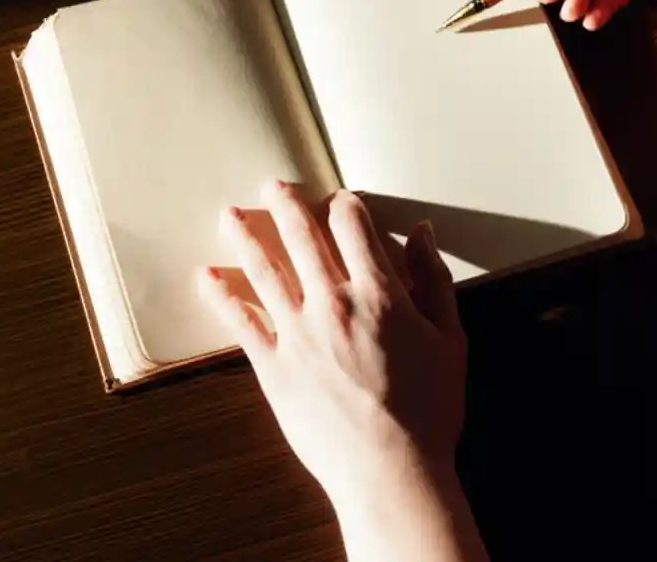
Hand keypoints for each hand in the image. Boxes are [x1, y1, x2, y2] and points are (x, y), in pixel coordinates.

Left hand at [197, 181, 485, 561]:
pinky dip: (221, 295)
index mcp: (380, 294)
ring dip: (244, 237)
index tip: (339, 199)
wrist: (390, 470)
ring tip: (227, 215)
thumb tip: (421, 235)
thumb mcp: (449, 340)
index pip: (353, 228)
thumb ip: (433, 281)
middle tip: (272, 186)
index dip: (345, 207)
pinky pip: (240, 321)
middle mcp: (333, 303)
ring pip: (264, 269)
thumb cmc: (428, 411)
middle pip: (302, 237)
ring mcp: (298, 333)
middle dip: (286, 206)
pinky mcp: (272, 364)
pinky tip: (206, 276)